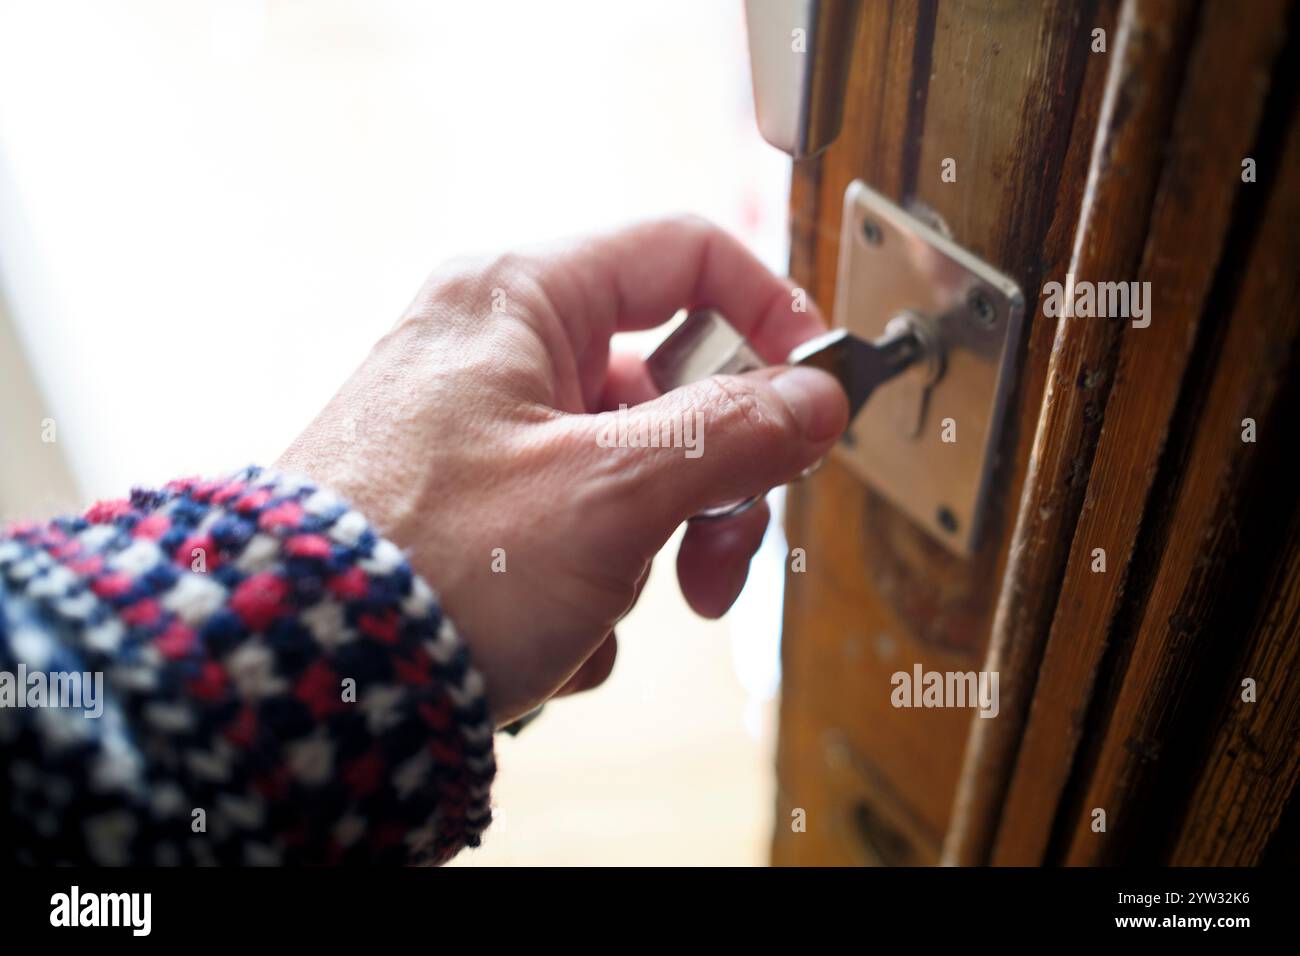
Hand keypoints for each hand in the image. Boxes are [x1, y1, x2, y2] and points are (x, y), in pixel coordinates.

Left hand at [278, 217, 847, 724]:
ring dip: (644, 552)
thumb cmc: (427, 564)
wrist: (301, 681)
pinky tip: (547, 633)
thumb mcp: (610, 493)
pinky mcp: (467, 502)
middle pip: (667, 383)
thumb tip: (815, 401)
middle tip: (719, 559)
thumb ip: (731, 434)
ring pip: (628, 467)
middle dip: (709, 483)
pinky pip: (574, 523)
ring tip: (599, 614)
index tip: (812, 390)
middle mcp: (494, 350)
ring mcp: (478, 430)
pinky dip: (584, 585)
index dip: (769, 312)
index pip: (684, 254)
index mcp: (520, 300)